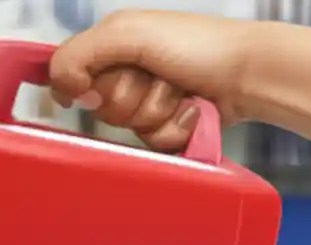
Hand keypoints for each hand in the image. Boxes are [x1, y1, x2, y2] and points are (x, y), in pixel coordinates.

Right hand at [50, 10, 259, 150]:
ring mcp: (148, 101)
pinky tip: (191, 110)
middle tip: (157, 79)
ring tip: (181, 93)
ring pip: (127, 128)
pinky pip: (151, 144)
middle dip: (129, 98)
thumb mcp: (128, 33)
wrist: (250, 73)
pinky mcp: (168, 125)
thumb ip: (79, 54)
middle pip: (99, 107)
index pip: (69, 77)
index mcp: (111, 45)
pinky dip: (173, 130)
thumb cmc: (196, 46)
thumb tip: (60, 91)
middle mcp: (126, 72)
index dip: (83, 87)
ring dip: (156, 112)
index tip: (97, 85)